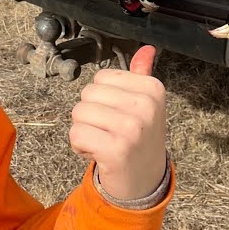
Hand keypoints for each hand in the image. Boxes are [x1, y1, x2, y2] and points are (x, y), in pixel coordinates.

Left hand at [69, 45, 167, 200]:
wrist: (145, 181)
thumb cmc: (140, 139)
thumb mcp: (146, 105)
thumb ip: (142, 75)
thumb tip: (147, 49)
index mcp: (152, 89)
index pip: (101, 77)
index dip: (103, 97)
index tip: (119, 115)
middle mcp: (145, 106)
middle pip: (87, 93)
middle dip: (90, 114)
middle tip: (110, 131)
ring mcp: (132, 128)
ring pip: (79, 113)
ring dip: (84, 130)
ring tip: (104, 142)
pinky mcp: (116, 150)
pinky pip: (76, 134)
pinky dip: (79, 146)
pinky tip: (97, 153)